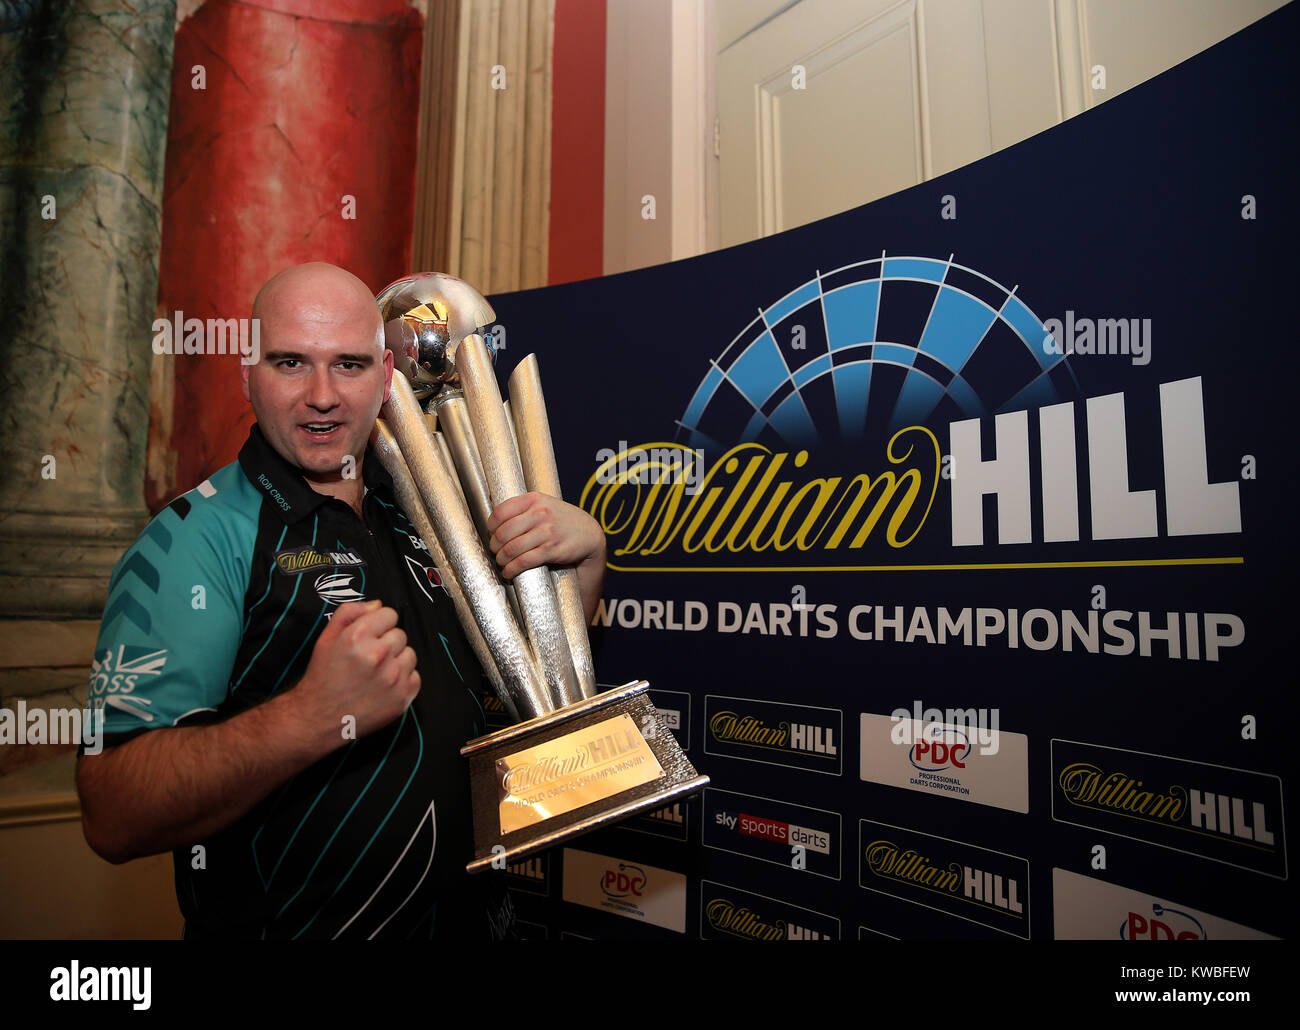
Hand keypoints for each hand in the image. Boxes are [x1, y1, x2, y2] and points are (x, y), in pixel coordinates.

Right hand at [294, 600, 419, 742]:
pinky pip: (415, 677)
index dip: (378, 624)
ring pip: (410, 654)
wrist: (318, 718)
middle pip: (400, 634)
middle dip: (386, 642)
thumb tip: (378, 604)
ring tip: (376, 673)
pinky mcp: (402, 697)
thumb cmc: (323, 676)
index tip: (369, 637)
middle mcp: (377, 655)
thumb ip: (350, 613)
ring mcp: (392, 678)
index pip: (389, 614)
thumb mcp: (326, 637)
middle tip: (368, 659)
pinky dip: (402, 681)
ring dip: (397, 660)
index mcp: (358, 636)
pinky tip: (383, 687)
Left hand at [485, 492, 603, 580]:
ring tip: (502, 563)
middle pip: (503, 532)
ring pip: (511, 549)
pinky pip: (524, 562)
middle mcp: (539, 513)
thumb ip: (523, 506)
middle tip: (496, 552)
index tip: (492, 534)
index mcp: (534, 499)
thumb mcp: (545, 504)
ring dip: (502, 560)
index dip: (491, 526)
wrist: (589, 534)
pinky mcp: (551, 550)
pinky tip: (510, 572)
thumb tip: (492, 505)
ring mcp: (546, 532)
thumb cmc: (563, 520)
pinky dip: (512, 569)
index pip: (501, 512)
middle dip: (495, 546)